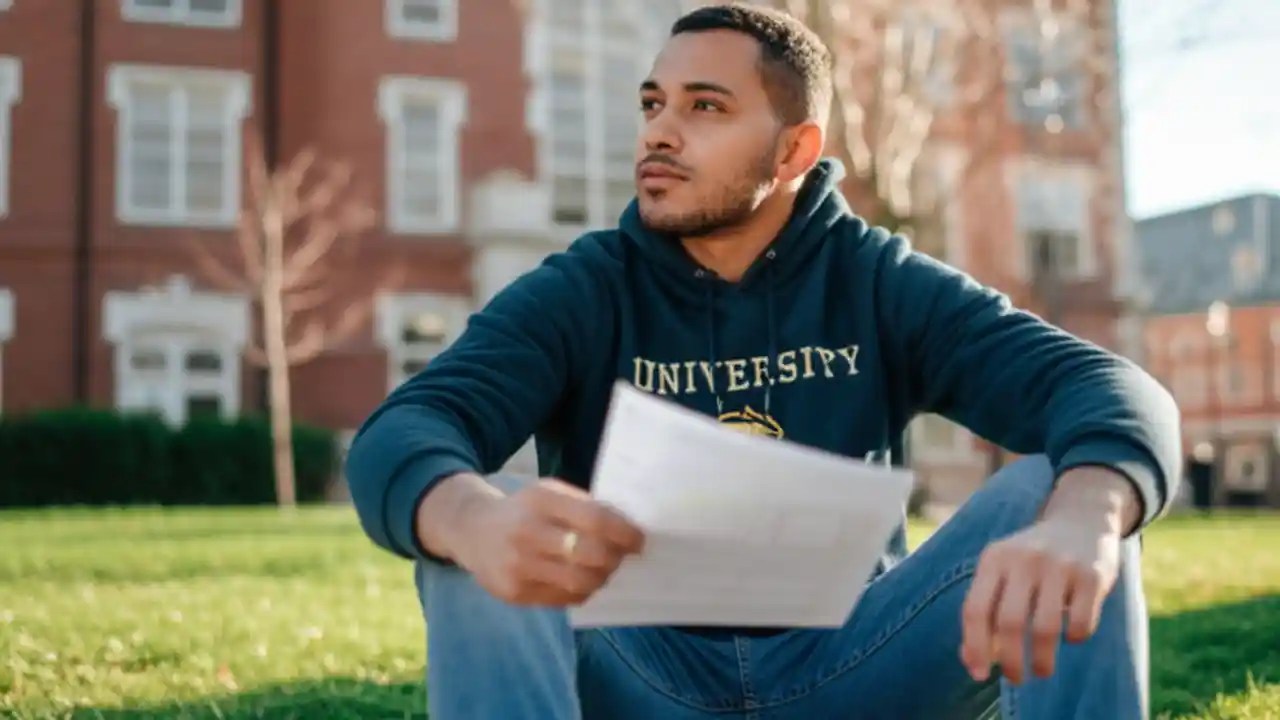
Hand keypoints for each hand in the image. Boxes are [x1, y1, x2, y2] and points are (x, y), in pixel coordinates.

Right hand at [451, 477, 645, 606]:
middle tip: (621, 557)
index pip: (595, 520)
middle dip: (615, 559)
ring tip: (602, 570)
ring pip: (580, 582)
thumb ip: (584, 507)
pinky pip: (563, 599)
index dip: (624, 533)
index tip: (638, 540)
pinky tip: (580, 580)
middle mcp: (527, 532)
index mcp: (541, 500)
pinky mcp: (514, 593)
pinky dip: (581, 591)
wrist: (471, 530)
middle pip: (591, 554)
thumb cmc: (522, 510)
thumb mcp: (548, 494)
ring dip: (601, 578)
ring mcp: (519, 566)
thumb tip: (627, 529)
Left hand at [959, 517, 1119, 683]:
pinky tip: (1071, 637)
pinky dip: (1075, 639)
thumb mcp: (1002, 572)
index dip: (974, 647)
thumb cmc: (1032, 560)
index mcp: (994, 558)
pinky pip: (1081, 624)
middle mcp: (1024, 559)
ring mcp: (1059, 565)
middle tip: (1016, 678)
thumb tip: (970, 661)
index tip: (978, 674)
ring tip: (1042, 670)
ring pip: (1044, 629)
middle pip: (1009, 623)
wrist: (1081, 520)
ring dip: (1042, 661)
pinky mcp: (1092, 576)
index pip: (975, 609)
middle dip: (1010, 661)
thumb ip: (984, 610)